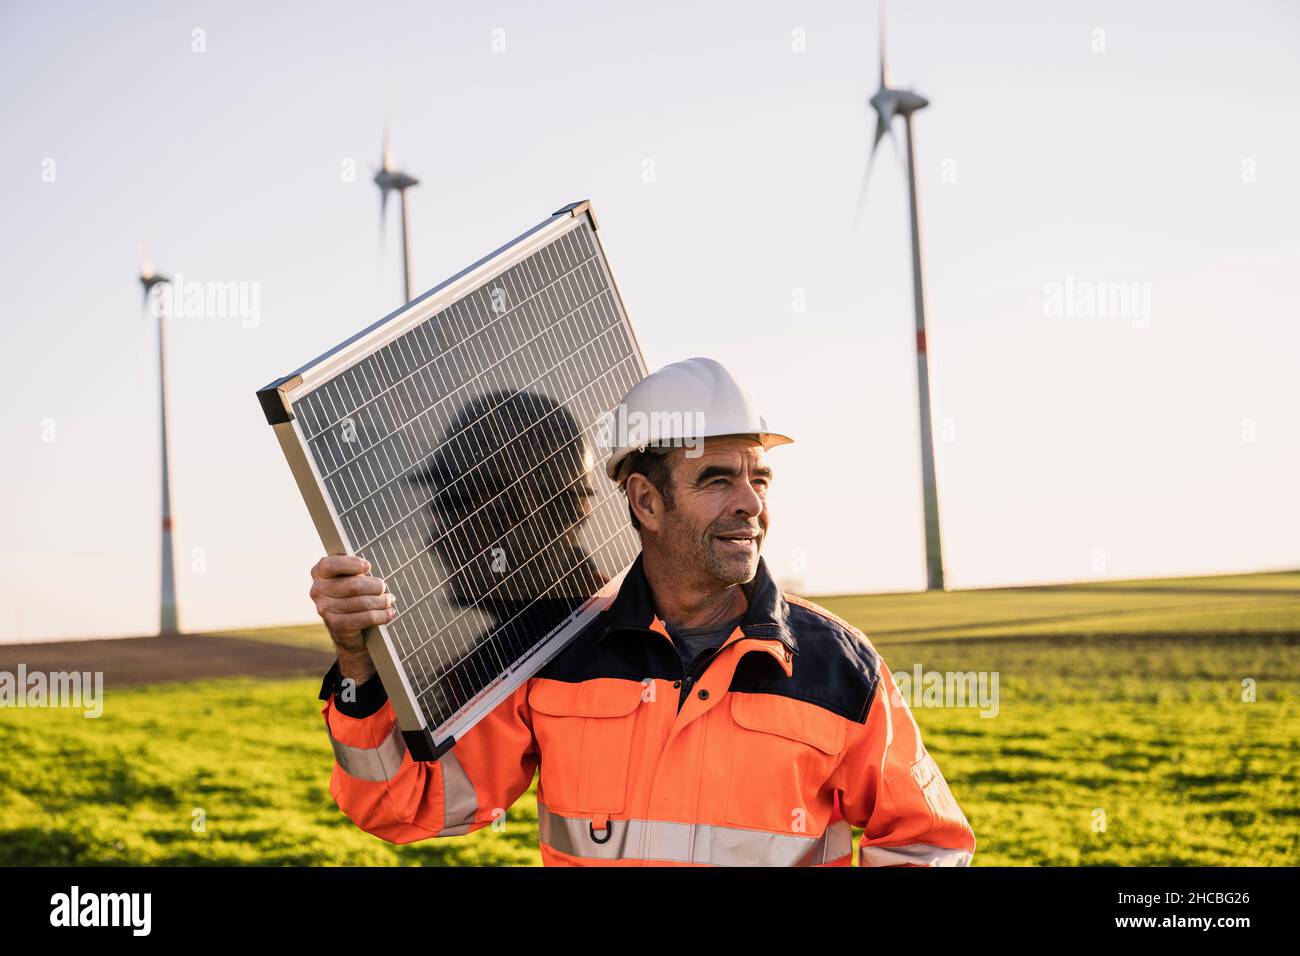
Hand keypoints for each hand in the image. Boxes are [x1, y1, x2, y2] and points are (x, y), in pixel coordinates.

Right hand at [309, 555, 393, 681]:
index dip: (352, 564)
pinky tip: (390, 613)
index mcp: (319, 572)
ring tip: (389, 600)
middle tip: (384, 587)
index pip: (332, 564)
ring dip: (382, 601)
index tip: (368, 567)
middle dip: (375, 586)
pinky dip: (382, 615)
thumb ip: (355, 568)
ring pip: (363, 602)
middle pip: (354, 585)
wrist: (346, 626)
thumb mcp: (351, 576)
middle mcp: (317, 590)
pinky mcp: (336, 625)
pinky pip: (365, 618)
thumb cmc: (352, 592)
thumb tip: (368, 568)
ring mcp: (324, 609)